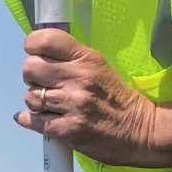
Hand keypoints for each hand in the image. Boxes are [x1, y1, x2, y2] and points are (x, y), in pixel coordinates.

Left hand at [18, 30, 163, 165]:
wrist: (142, 131)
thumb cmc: (120, 99)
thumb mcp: (101, 67)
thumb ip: (73, 59)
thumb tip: (40, 53)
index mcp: (87, 59)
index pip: (44, 40)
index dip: (32, 46)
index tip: (35, 53)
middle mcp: (77, 79)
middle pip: (30, 68)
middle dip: (32, 76)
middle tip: (43, 82)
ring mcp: (71, 105)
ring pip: (30, 96)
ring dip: (35, 100)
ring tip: (50, 104)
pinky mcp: (67, 130)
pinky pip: (33, 121)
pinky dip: (29, 120)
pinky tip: (36, 118)